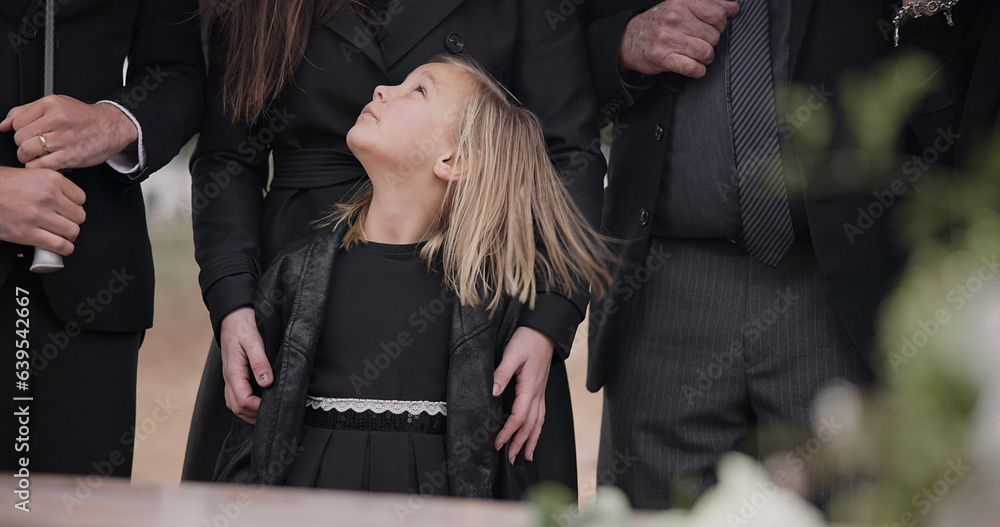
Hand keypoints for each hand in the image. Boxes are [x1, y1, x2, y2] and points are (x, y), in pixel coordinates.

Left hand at [0, 95, 137, 170]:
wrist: (111, 127)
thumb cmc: (83, 117)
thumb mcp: (55, 104)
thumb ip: (26, 112)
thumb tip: (3, 124)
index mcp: (51, 105)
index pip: (17, 122)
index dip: (20, 131)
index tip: (29, 134)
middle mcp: (57, 120)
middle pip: (20, 137)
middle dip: (23, 144)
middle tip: (34, 145)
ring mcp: (64, 139)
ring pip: (27, 151)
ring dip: (27, 157)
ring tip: (36, 156)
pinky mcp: (71, 156)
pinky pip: (41, 165)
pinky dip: (37, 167)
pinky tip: (45, 163)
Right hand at [0, 167, 85, 254]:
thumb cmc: (2, 185)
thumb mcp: (31, 174)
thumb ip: (51, 185)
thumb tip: (66, 198)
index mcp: (51, 180)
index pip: (81, 198)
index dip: (74, 206)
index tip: (68, 209)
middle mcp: (48, 197)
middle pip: (79, 216)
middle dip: (72, 221)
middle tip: (63, 222)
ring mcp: (39, 216)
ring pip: (72, 231)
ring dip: (68, 235)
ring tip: (59, 233)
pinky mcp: (29, 234)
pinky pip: (60, 245)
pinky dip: (65, 248)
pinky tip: (60, 246)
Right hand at [220, 307, 272, 423]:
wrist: (233, 315)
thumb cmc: (243, 326)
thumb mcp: (253, 341)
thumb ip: (260, 362)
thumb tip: (267, 383)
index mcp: (233, 372)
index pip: (242, 401)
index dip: (258, 408)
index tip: (274, 406)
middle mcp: (229, 378)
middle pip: (237, 407)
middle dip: (254, 415)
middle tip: (273, 414)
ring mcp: (230, 378)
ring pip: (235, 405)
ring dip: (249, 413)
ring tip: (267, 414)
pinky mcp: (234, 376)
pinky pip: (236, 397)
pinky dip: (246, 406)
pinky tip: (259, 405)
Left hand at [493, 326, 553, 463]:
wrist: (544, 330)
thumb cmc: (528, 339)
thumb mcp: (512, 354)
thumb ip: (501, 374)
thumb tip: (493, 392)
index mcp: (529, 388)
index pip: (518, 417)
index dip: (507, 433)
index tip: (497, 444)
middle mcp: (537, 394)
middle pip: (530, 425)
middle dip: (520, 444)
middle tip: (510, 459)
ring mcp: (541, 392)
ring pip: (538, 422)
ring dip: (532, 440)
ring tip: (527, 456)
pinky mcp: (540, 389)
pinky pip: (541, 414)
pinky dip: (538, 428)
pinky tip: (535, 433)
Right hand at [620, 0, 739, 77]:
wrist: (630, 39)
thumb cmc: (659, 23)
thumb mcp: (681, 6)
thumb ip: (710, 5)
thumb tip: (734, 9)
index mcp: (682, 2)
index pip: (717, 13)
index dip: (721, 23)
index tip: (714, 27)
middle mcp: (675, 18)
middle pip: (714, 35)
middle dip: (711, 42)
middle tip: (701, 42)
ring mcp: (669, 39)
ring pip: (706, 52)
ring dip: (706, 58)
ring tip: (697, 55)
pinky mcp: (664, 58)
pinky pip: (693, 68)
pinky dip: (698, 70)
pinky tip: (692, 66)